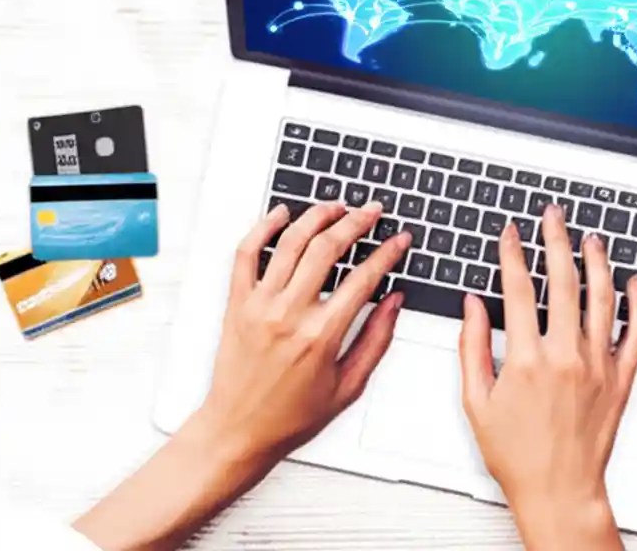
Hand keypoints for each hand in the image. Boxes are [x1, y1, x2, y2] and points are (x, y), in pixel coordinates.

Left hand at [74, 201, 409, 550]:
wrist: (238, 430)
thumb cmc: (291, 416)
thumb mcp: (348, 386)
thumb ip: (376, 339)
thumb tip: (395, 301)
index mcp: (322, 335)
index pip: (364, 278)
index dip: (387, 253)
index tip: (399, 241)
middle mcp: (289, 313)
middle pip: (327, 247)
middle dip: (356, 222)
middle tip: (372, 211)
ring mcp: (259, 305)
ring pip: (289, 241)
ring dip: (316, 216)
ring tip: (335, 206)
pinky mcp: (237, 303)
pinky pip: (246, 254)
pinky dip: (262, 228)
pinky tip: (280, 214)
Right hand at [458, 205, 636, 550]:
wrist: (559, 490)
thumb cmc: (517, 454)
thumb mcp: (476, 402)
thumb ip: (471, 348)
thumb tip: (472, 306)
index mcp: (526, 360)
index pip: (518, 289)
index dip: (513, 254)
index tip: (511, 234)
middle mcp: (566, 356)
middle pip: (563, 282)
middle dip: (555, 241)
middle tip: (553, 216)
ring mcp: (598, 365)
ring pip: (602, 298)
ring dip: (596, 261)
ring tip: (590, 238)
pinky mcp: (621, 379)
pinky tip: (635, 281)